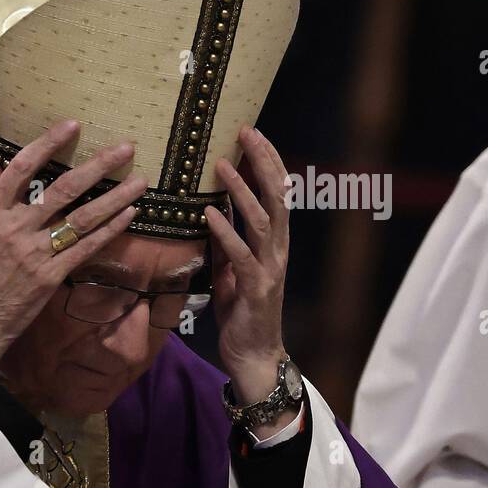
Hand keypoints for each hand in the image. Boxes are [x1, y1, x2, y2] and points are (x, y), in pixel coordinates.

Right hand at [0, 119, 147, 373]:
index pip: (22, 167)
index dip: (48, 143)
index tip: (73, 125)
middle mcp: (14, 226)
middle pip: (62, 188)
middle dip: (98, 166)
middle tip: (125, 148)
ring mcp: (34, 251)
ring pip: (82, 217)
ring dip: (115, 197)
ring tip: (140, 181)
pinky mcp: (51, 275)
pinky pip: (87, 247)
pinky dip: (110, 229)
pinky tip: (130, 215)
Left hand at [204, 127, 290, 420]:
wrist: (254, 356)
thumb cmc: (242, 312)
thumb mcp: (230, 268)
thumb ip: (226, 240)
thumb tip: (211, 208)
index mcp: (274, 241)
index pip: (277, 191)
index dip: (268, 160)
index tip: (252, 132)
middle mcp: (278, 249)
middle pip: (277, 196)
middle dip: (263, 162)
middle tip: (246, 132)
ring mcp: (270, 267)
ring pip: (261, 220)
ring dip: (242, 190)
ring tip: (222, 164)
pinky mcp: (256, 288)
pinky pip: (240, 254)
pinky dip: (225, 232)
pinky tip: (208, 212)